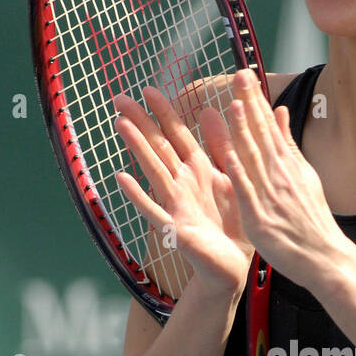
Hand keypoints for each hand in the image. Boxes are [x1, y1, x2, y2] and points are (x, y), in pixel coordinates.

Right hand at [112, 86, 253, 299]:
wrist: (237, 265)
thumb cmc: (233, 224)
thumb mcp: (231, 178)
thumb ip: (222, 146)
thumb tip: (211, 109)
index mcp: (199, 171)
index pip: (178, 135)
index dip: (164, 112)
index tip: (148, 89)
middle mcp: (183, 184)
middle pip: (159, 147)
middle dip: (140, 122)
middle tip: (118, 98)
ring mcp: (176, 205)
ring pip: (154, 170)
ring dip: (137, 148)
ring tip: (121, 125)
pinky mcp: (175, 229)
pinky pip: (153, 210)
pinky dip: (138, 194)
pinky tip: (121, 178)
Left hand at [199, 69, 349, 289]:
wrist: (325, 258)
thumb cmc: (311, 221)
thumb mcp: (305, 176)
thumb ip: (288, 144)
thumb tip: (281, 112)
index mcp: (288, 165)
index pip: (269, 126)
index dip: (256, 99)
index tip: (246, 74)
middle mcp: (280, 176)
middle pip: (261, 135)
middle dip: (249, 104)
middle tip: (239, 74)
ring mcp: (271, 197)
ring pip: (254, 159)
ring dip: (243, 132)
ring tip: (232, 105)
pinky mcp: (261, 219)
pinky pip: (248, 195)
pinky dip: (240, 175)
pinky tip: (230, 156)